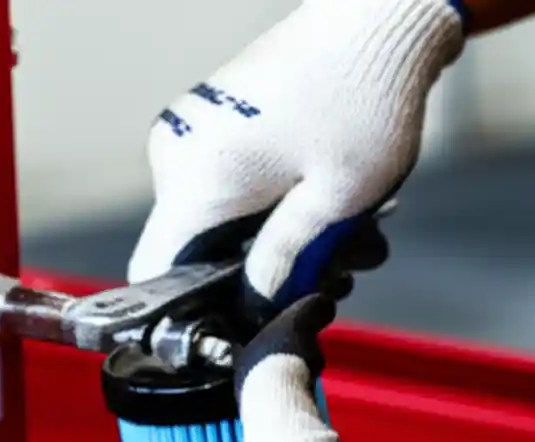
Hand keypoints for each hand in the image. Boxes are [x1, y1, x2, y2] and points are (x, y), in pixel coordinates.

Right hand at [128, 0, 466, 320]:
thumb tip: (253, 303)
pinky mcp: (216, 122)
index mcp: (197, 177)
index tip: (245, 319)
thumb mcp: (334, 201)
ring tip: (348, 228)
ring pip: (221, 221)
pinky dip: (277, 205)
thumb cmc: (363, 98)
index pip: (156, 273)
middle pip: (197, 251)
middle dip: (264, 271)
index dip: (196, 310)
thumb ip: (283, 262)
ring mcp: (195, 133)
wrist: (378, 19)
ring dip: (282, 238)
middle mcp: (179, 153)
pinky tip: (328, 196)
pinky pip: (231, 187)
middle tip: (334, 267)